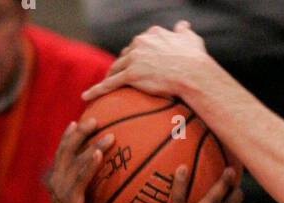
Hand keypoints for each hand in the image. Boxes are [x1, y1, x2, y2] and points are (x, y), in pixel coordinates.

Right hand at [50, 117, 114, 202]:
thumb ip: (91, 189)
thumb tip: (109, 179)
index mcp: (59, 178)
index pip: (63, 151)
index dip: (70, 134)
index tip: (81, 120)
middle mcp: (56, 179)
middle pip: (67, 148)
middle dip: (80, 131)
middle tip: (96, 118)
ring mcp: (61, 188)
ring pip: (75, 160)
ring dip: (92, 145)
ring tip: (109, 134)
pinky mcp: (69, 199)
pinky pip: (80, 177)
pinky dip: (89, 164)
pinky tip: (99, 154)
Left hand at [82, 21, 211, 101]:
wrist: (194, 73)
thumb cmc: (196, 59)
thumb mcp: (191, 40)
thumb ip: (184, 32)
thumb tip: (184, 25)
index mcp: (153, 34)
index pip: (140, 43)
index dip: (137, 53)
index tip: (136, 60)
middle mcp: (141, 43)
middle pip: (126, 54)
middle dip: (122, 64)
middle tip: (120, 75)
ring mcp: (134, 59)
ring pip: (116, 67)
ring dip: (109, 76)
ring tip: (104, 86)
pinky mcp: (132, 75)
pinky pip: (111, 83)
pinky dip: (97, 89)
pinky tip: (87, 96)